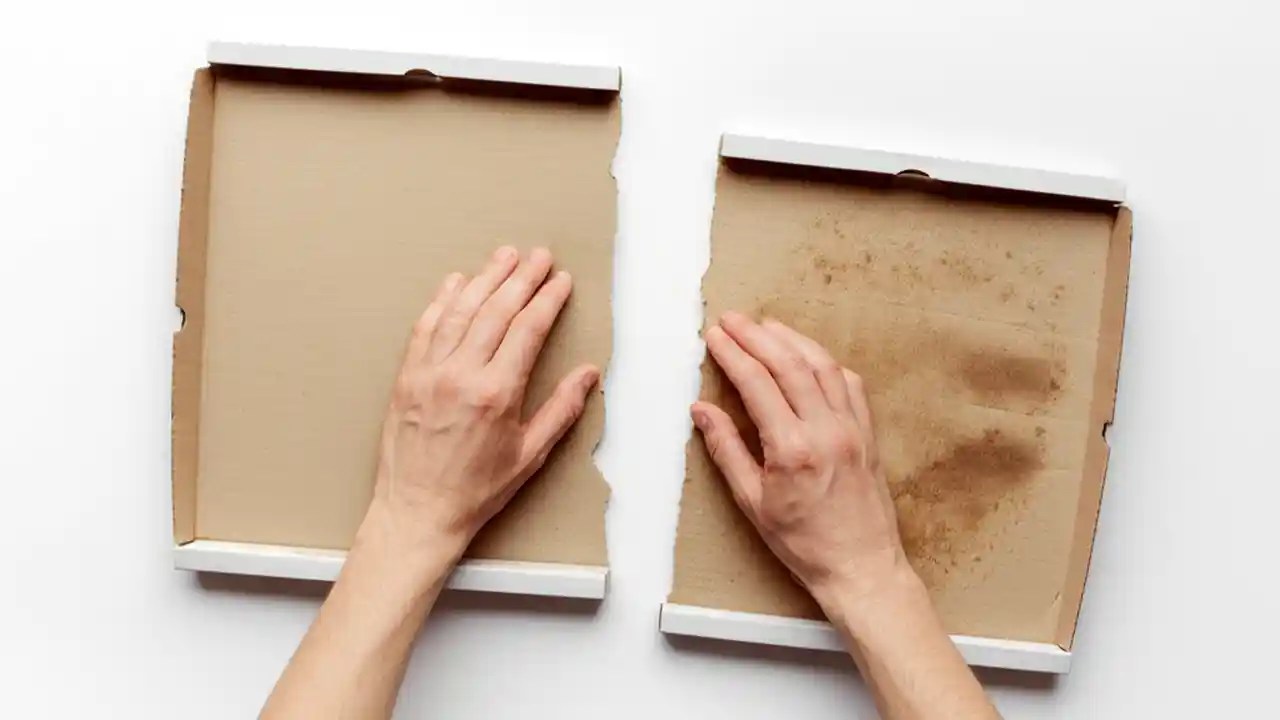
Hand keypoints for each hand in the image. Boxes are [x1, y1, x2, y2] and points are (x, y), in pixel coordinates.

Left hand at [362, 246, 599, 562]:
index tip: (560, 281)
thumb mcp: (529, 456)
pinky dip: (442, 300)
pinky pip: (426, 327)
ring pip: (460, 310)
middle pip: (496, 311)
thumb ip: (561, 410)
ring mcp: (429, 372)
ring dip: (485, 278)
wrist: (417, 512)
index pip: (527, 330)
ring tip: (504, 257)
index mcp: (496, 394)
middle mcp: (461, 375)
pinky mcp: (406, 377)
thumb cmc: (475, 491)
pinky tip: (456, 282)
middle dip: (521, 279)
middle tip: (538, 256)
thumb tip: (588, 373)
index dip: (547, 300)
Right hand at [691, 312, 911, 605]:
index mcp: (793, 448)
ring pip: (822, 365)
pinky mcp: (868, 433)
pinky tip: (808, 356)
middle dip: (757, 335)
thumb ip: (727, 450)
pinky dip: (824, 362)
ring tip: (765, 326)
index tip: (715, 336)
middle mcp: (826, 430)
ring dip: (791, 339)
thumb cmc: (805, 544)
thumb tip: (702, 410)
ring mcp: (852, 428)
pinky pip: (848, 383)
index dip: (733, 353)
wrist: (861, 567)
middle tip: (732, 319)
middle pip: (788, 363)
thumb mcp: (753, 503)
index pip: (757, 383)